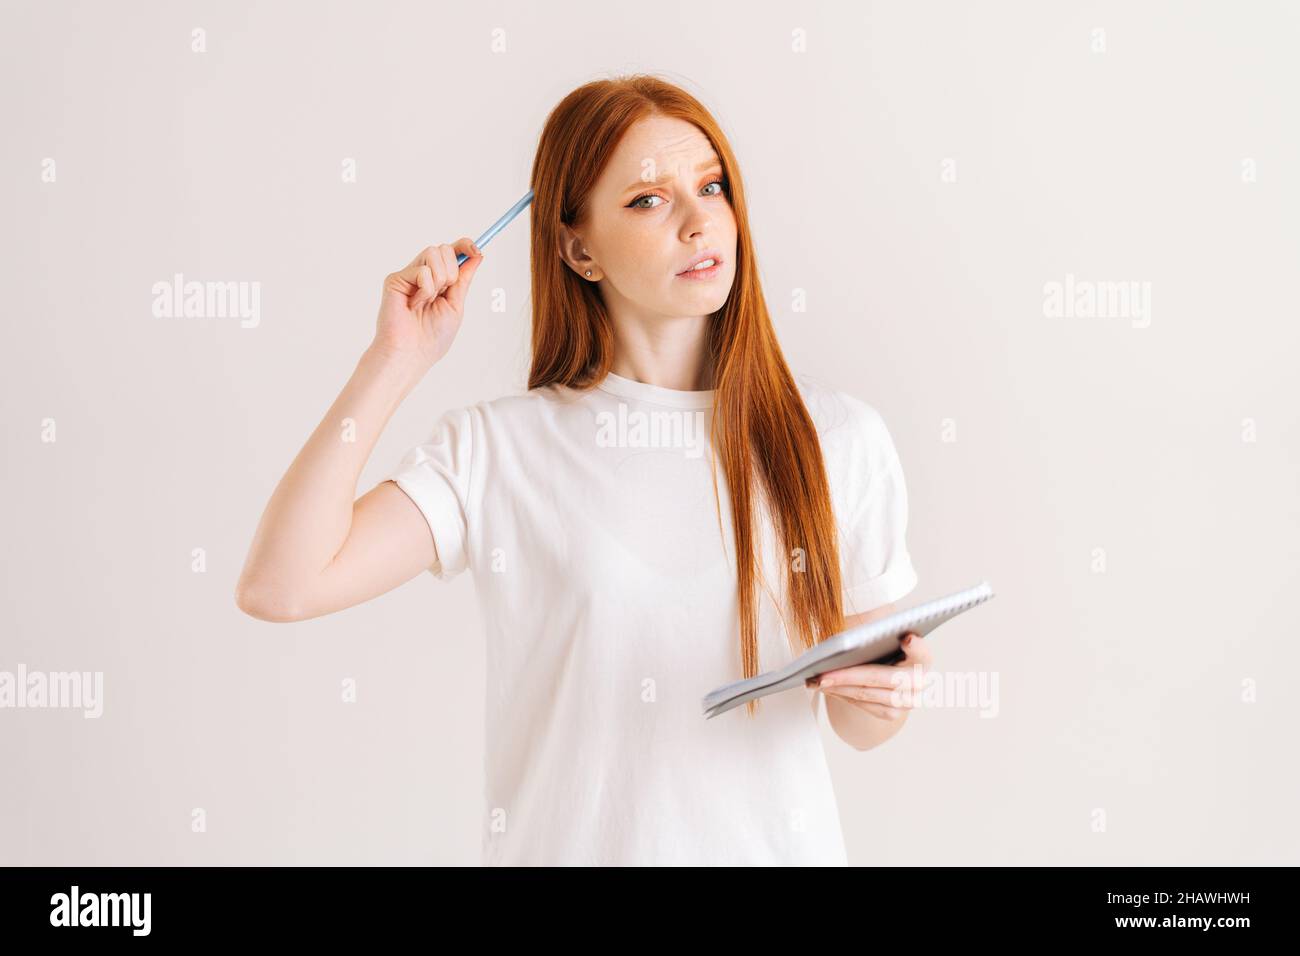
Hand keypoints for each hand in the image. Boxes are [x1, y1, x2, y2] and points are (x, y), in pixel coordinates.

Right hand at [370, 238, 484, 371]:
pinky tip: (415, 304)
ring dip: (440, 279)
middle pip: (444, 249)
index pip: (451, 253)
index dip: (464, 246)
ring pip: (433, 252)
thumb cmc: (432, 337)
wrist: (412, 353)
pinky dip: (426, 290)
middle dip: (452, 271)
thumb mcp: (456, 304)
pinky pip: (422, 271)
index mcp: (438, 281)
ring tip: (428, 300)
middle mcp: (422, 275)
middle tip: (444, 292)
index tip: (477, 249)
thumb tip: (476, 255)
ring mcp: (408, 276)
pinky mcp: (395, 279)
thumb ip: (464, 278)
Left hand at [806, 632, 931, 721]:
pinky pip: (862, 705)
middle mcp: (919, 682)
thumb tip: (845, 644)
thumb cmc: (883, 649)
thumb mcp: (881, 638)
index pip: (921, 651)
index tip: (906, 638)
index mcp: (922, 657)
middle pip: (881, 678)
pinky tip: (826, 688)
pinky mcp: (893, 714)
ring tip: (815, 681)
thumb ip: (873, 636)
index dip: (916, 646)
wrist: (889, 672)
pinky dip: (841, 695)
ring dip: (837, 687)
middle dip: (847, 676)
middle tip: (821, 674)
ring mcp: (907, 702)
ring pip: (866, 694)